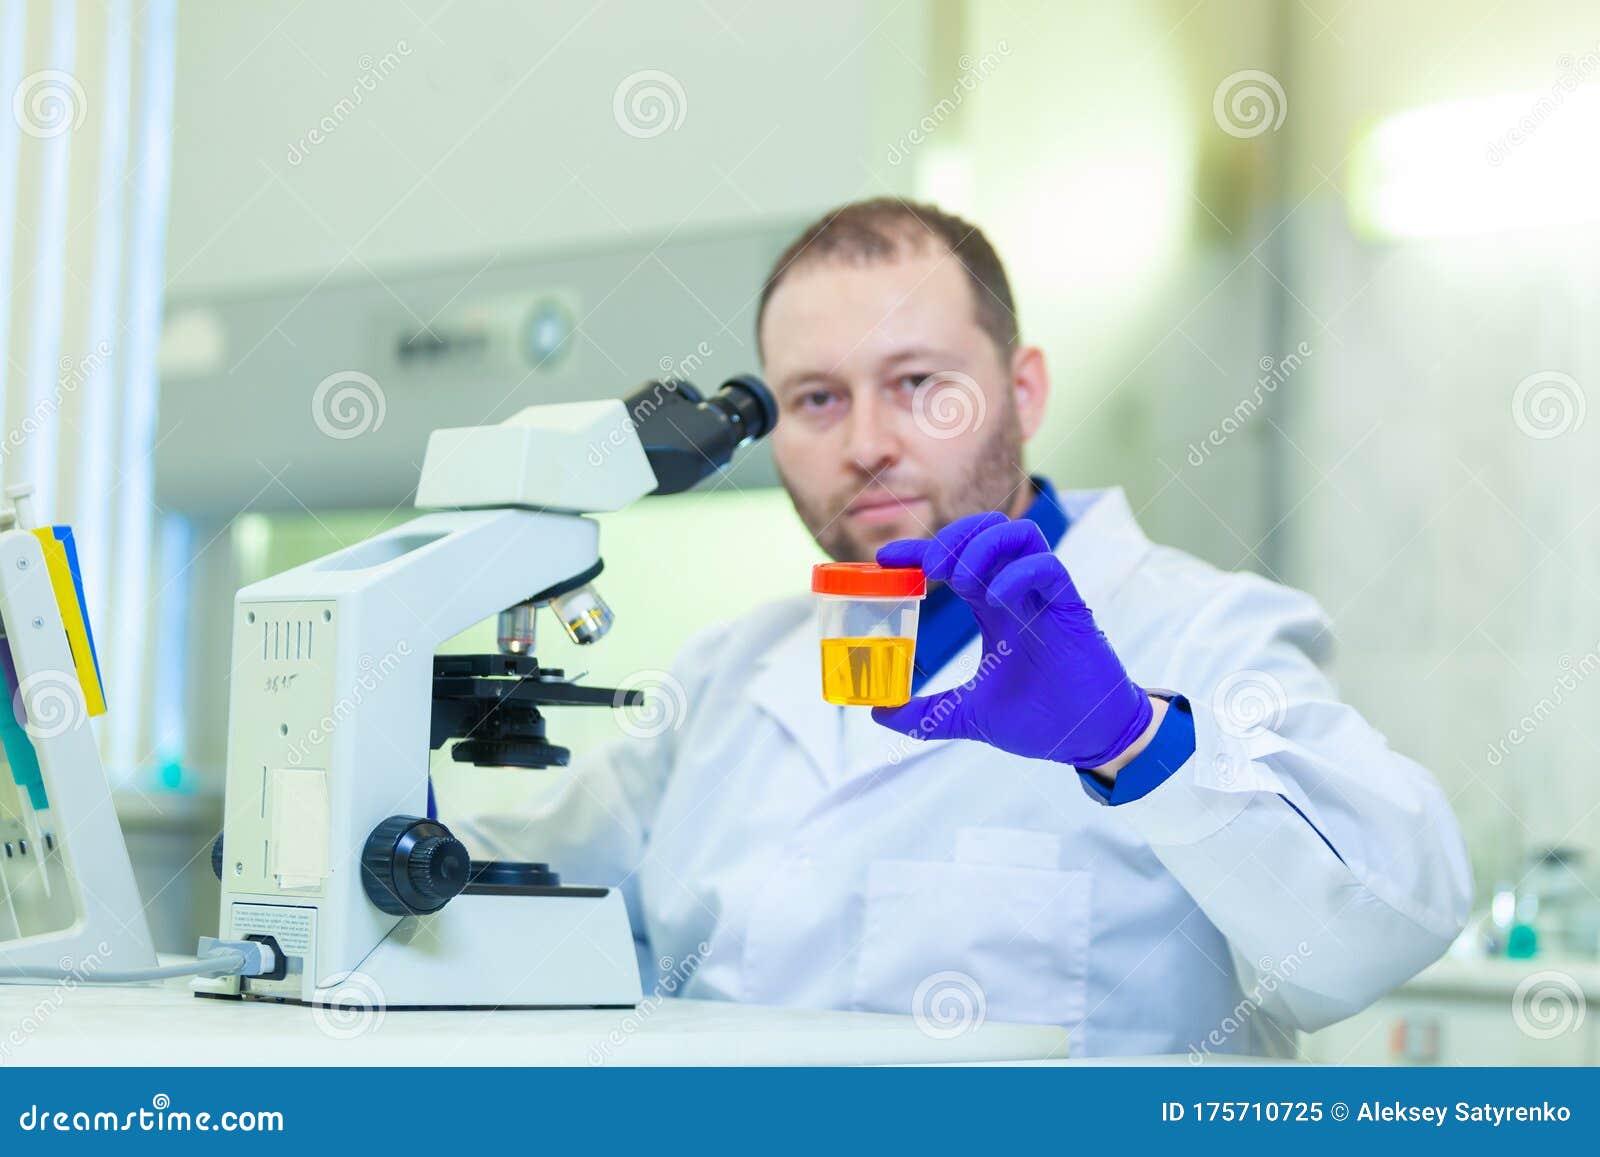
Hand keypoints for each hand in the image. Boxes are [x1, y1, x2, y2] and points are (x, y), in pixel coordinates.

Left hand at [873, 511, 1154, 768]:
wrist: (1090, 739)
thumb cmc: (1041, 719)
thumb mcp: (968, 716)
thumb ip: (925, 714)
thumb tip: (878, 712)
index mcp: (993, 608)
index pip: (954, 560)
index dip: (919, 551)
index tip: (885, 559)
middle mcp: (1017, 593)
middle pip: (987, 531)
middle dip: (952, 539)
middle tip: (929, 570)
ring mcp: (1045, 598)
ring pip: (1019, 534)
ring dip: (983, 546)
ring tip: (959, 580)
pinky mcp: (1071, 609)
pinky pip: (1048, 567)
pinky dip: (1018, 573)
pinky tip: (996, 600)